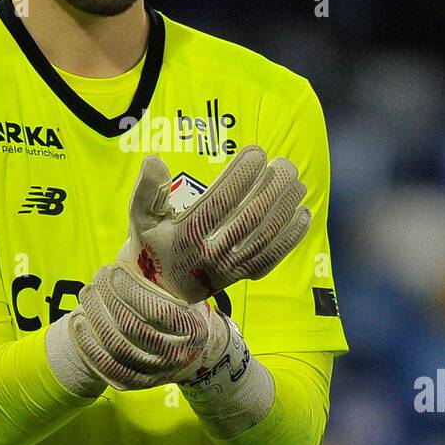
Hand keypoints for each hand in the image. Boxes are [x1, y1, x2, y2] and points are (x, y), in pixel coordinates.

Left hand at [45, 262, 233, 392]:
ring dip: (96, 317)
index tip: (113, 270)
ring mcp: (157, 375)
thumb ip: (161, 269)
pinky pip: (107, 369)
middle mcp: (178, 357)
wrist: (188, 352)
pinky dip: (88, 345)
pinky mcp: (136, 384)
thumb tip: (140, 221)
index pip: (158, 311)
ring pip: (118, 348)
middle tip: (97, 277)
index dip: (130, 289)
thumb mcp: (181, 288)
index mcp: (193, 329)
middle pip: (134, 328)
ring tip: (86, 294)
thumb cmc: (178, 308)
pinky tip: (77, 321)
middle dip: (109, 299)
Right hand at [117, 144, 310, 302]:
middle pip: (249, 219)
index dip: (240, 177)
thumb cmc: (151, 245)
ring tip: (297, 183)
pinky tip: (303, 213)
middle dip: (272, 189)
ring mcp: (227, 269)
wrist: (157, 292)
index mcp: (185, 237)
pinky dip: (291, 237)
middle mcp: (209, 255)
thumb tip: (154, 160)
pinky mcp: (240, 277)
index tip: (257, 153)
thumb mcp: (141, 218)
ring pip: (264, 238)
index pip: (218, 203)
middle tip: (284, 165)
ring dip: (285, 209)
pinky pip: (271, 258)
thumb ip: (146, 190)